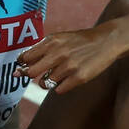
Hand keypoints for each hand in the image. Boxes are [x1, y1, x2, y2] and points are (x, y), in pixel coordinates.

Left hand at [14, 23, 128, 94]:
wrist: (106, 41)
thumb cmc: (80, 41)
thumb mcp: (61, 38)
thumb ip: (43, 48)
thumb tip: (23, 61)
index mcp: (52, 42)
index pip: (26, 57)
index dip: (22, 64)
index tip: (22, 66)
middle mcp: (58, 53)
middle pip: (31, 72)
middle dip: (29, 75)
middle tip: (35, 75)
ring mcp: (69, 66)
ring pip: (44, 83)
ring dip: (47, 82)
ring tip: (56, 75)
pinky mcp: (79, 77)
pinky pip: (59, 89)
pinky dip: (60, 87)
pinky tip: (66, 79)